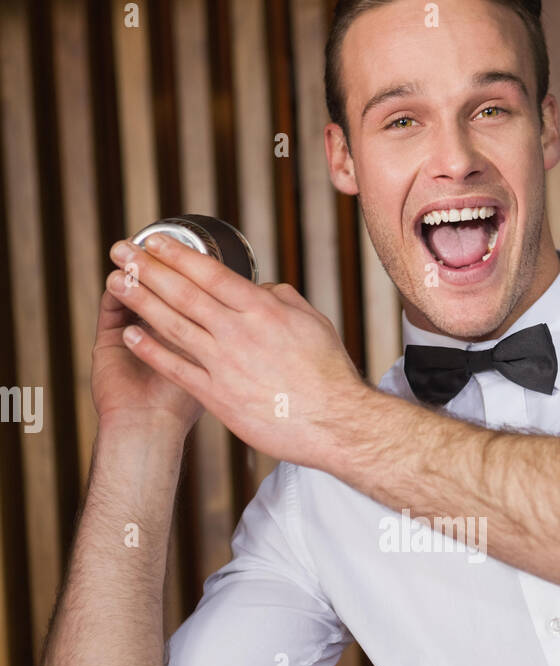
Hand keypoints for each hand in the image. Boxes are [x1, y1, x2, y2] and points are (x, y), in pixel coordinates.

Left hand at [106, 235, 367, 465]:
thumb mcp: (313, 323)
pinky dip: (151, 350)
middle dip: (148, 268)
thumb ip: (280, 300)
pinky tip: (131, 333)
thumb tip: (257, 288)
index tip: (154, 241)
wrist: (337, 424)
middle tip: (121, 251)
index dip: (178, 255)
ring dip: (141, 301)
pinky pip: (177, 368)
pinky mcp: (218, 397)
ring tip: (117, 282)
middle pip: (184, 293)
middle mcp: (239, 333)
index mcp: (263, 310)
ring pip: (174, 325)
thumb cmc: (329, 375)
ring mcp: (225, 365)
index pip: (211, 274)